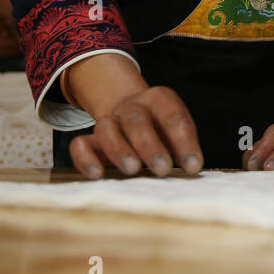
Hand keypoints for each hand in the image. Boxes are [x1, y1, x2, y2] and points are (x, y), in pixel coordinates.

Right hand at [69, 85, 202, 179]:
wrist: (130, 112)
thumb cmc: (162, 129)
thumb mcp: (176, 130)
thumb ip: (183, 147)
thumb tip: (192, 170)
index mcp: (160, 99)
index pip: (174, 117)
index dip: (184, 142)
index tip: (193, 166)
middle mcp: (132, 106)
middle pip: (137, 120)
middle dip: (150, 146)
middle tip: (163, 169)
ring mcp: (110, 120)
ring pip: (107, 128)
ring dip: (119, 150)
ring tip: (133, 170)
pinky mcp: (90, 138)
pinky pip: (80, 144)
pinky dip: (86, 159)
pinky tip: (97, 175)